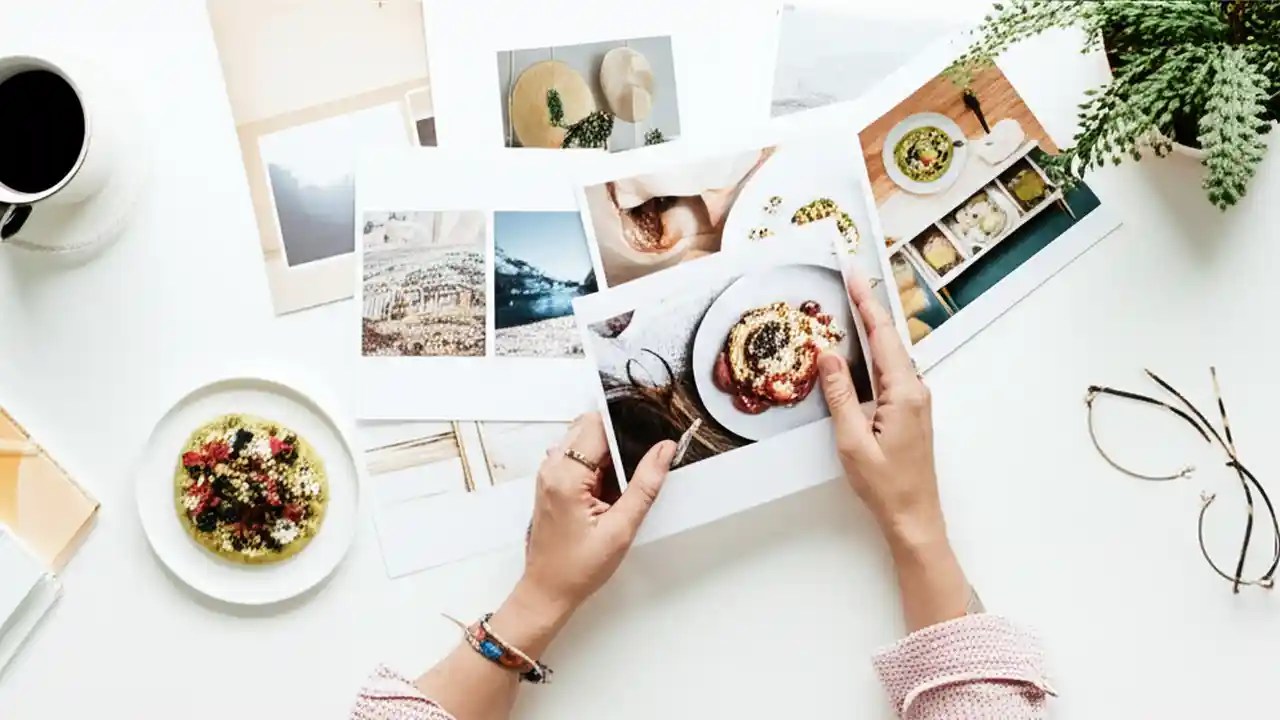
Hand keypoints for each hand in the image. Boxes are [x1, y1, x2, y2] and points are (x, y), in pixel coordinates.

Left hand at [517, 413, 675, 620]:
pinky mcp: (551, 482)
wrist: (548, 590)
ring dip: (606, 453)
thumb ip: (645, 484)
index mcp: (565, 476)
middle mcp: (551, 468)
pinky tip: (608, 491)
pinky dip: (596, 465)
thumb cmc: (578, 567)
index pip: (598, 425)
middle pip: (589, 427)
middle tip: (637, 466)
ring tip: (621, 485)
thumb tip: (664, 450)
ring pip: (583, 440)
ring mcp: (548, 474)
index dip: (627, 426)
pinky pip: (577, 457)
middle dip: (617, 438)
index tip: (648, 436)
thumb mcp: (622, 527)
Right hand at [817, 273, 944, 552]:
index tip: (853, 274)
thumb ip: (839, 395)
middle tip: (849, 279)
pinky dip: (873, 352)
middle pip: (888, 338)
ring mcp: (915, 399)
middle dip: (868, 307)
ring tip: (850, 304)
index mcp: (904, 392)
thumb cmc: (885, 485)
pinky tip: (858, 349)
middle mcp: (915, 389)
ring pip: (889, 354)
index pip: (882, 336)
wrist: (914, 516)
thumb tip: (827, 356)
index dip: (866, 303)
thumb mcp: (852, 440)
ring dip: (870, 328)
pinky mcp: (909, 410)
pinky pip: (890, 370)